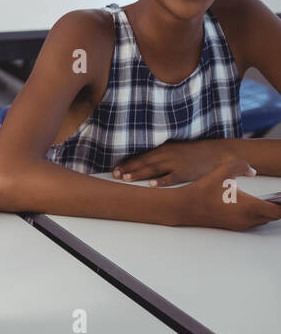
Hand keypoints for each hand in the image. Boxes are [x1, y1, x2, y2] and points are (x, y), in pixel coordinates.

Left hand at [114, 139, 241, 185]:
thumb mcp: (176, 148)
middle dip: (128, 168)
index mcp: (164, 148)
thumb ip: (162, 153)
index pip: (141, 156)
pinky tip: (151, 185)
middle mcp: (167, 154)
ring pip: (153, 169)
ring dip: (138, 174)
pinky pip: (171, 178)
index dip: (128, 162)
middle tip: (115, 175)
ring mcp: (176, 163)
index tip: (115, 168)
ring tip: (125, 179)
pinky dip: (161, 181)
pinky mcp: (186, 172)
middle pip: (143, 162)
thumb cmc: (196, 151)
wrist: (219, 152)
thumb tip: (146, 162)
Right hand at [175, 160, 280, 229]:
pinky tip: (252, 204)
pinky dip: (259, 214)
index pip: (279, 211)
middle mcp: (249, 219)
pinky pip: (254, 222)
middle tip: (278, 197)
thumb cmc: (204, 190)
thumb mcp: (223, 171)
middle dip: (278, 207)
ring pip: (264, 220)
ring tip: (269, 200)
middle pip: (274, 216)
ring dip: (268, 211)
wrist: (185, 206)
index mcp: (250, 207)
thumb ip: (242, 166)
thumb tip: (252, 171)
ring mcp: (242, 224)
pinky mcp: (235, 226)